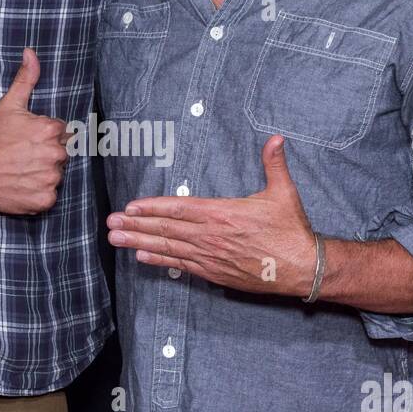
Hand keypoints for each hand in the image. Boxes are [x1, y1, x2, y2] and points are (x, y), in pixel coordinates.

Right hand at [0, 48, 69, 213]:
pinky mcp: (45, 199)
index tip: (26, 141)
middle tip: (22, 156)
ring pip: (55, 175)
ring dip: (42, 174)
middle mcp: (55, 155)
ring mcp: (50, 178)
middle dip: (45, 155)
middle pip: (61, 154)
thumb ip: (26, 78)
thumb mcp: (9, 104)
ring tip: (20, 170)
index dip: (43, 137)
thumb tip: (31, 52)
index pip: (62, 133)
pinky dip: (38, 193)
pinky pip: (49, 195)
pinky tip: (22, 184)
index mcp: (51, 130)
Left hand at [106, 136, 316, 294]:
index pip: (179, 208)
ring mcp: (211, 256)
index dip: (152, 207)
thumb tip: (276, 138)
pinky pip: (180, 266)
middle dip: (135, 225)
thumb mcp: (284, 192)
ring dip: (139, 242)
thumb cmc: (292, 230)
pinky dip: (160, 261)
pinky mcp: (215, 273)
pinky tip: (142, 256)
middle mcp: (211, 236)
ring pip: (168, 248)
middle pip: (166, 229)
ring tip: (116, 239)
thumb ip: (274, 163)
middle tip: (110, 223)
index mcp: (223, 213)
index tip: (130, 206)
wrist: (303, 268)